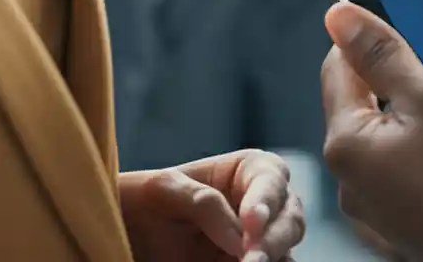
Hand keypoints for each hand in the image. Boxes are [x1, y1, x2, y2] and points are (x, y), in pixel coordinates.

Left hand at [119, 150, 304, 261]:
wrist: (132, 236)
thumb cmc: (146, 200)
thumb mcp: (164, 190)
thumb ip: (204, 203)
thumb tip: (242, 237)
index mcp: (249, 170)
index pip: (271, 179)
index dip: (266, 202)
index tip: (251, 226)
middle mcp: (266, 202)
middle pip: (290, 217)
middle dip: (274, 238)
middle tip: (251, 261)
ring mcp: (264, 237)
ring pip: (287, 248)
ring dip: (274, 257)